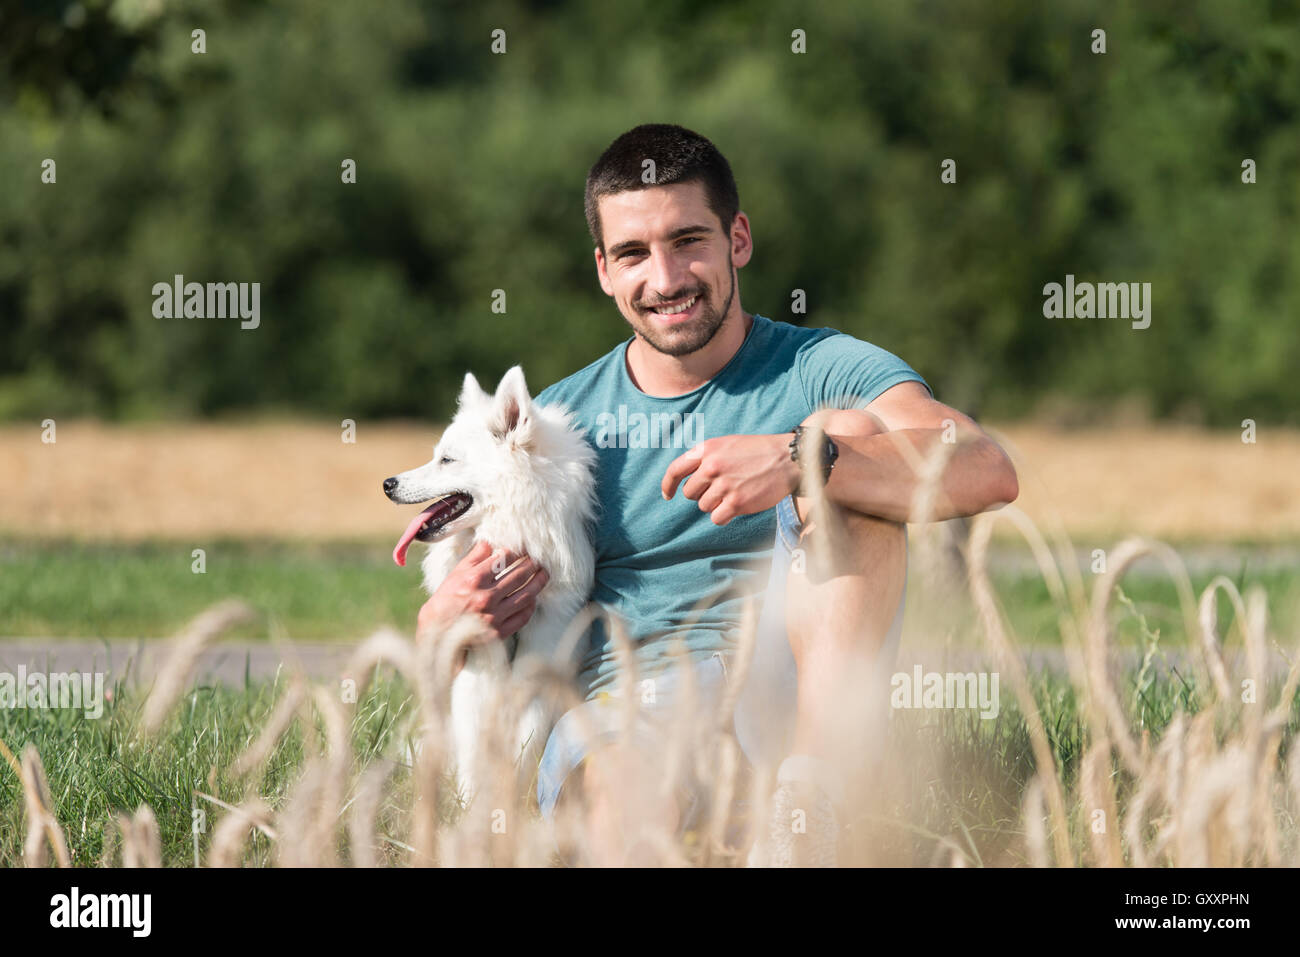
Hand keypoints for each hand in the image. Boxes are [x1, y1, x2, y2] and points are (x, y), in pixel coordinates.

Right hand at [417, 540, 548, 642]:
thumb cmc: (444, 603)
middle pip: (519, 575)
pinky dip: (531, 606)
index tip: (522, 549)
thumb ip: (474, 558)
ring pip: (526, 595)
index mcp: (474, 580)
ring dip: (538, 583)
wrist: (437, 634)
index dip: (516, 552)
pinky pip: (522, 617)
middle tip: (538, 559)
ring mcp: (494, 616)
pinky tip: (533, 598)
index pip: (504, 559)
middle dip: (532, 564)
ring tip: (544, 575)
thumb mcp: (455, 575)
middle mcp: (486, 597)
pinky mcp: (499, 633)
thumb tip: (490, 543)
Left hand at [661, 434, 799, 525]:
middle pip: (690, 493)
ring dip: (717, 504)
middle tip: (723, 487)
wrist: (788, 458)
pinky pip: (716, 518)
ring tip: (736, 491)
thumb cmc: (758, 451)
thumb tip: (687, 478)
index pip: (675, 470)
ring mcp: (724, 485)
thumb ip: (706, 458)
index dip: (668, 485)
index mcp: (707, 450)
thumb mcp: (727, 444)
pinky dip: (724, 515)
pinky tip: (737, 505)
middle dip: (703, 494)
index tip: (668, 495)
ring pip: (704, 506)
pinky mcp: (736, 502)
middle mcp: (712, 467)